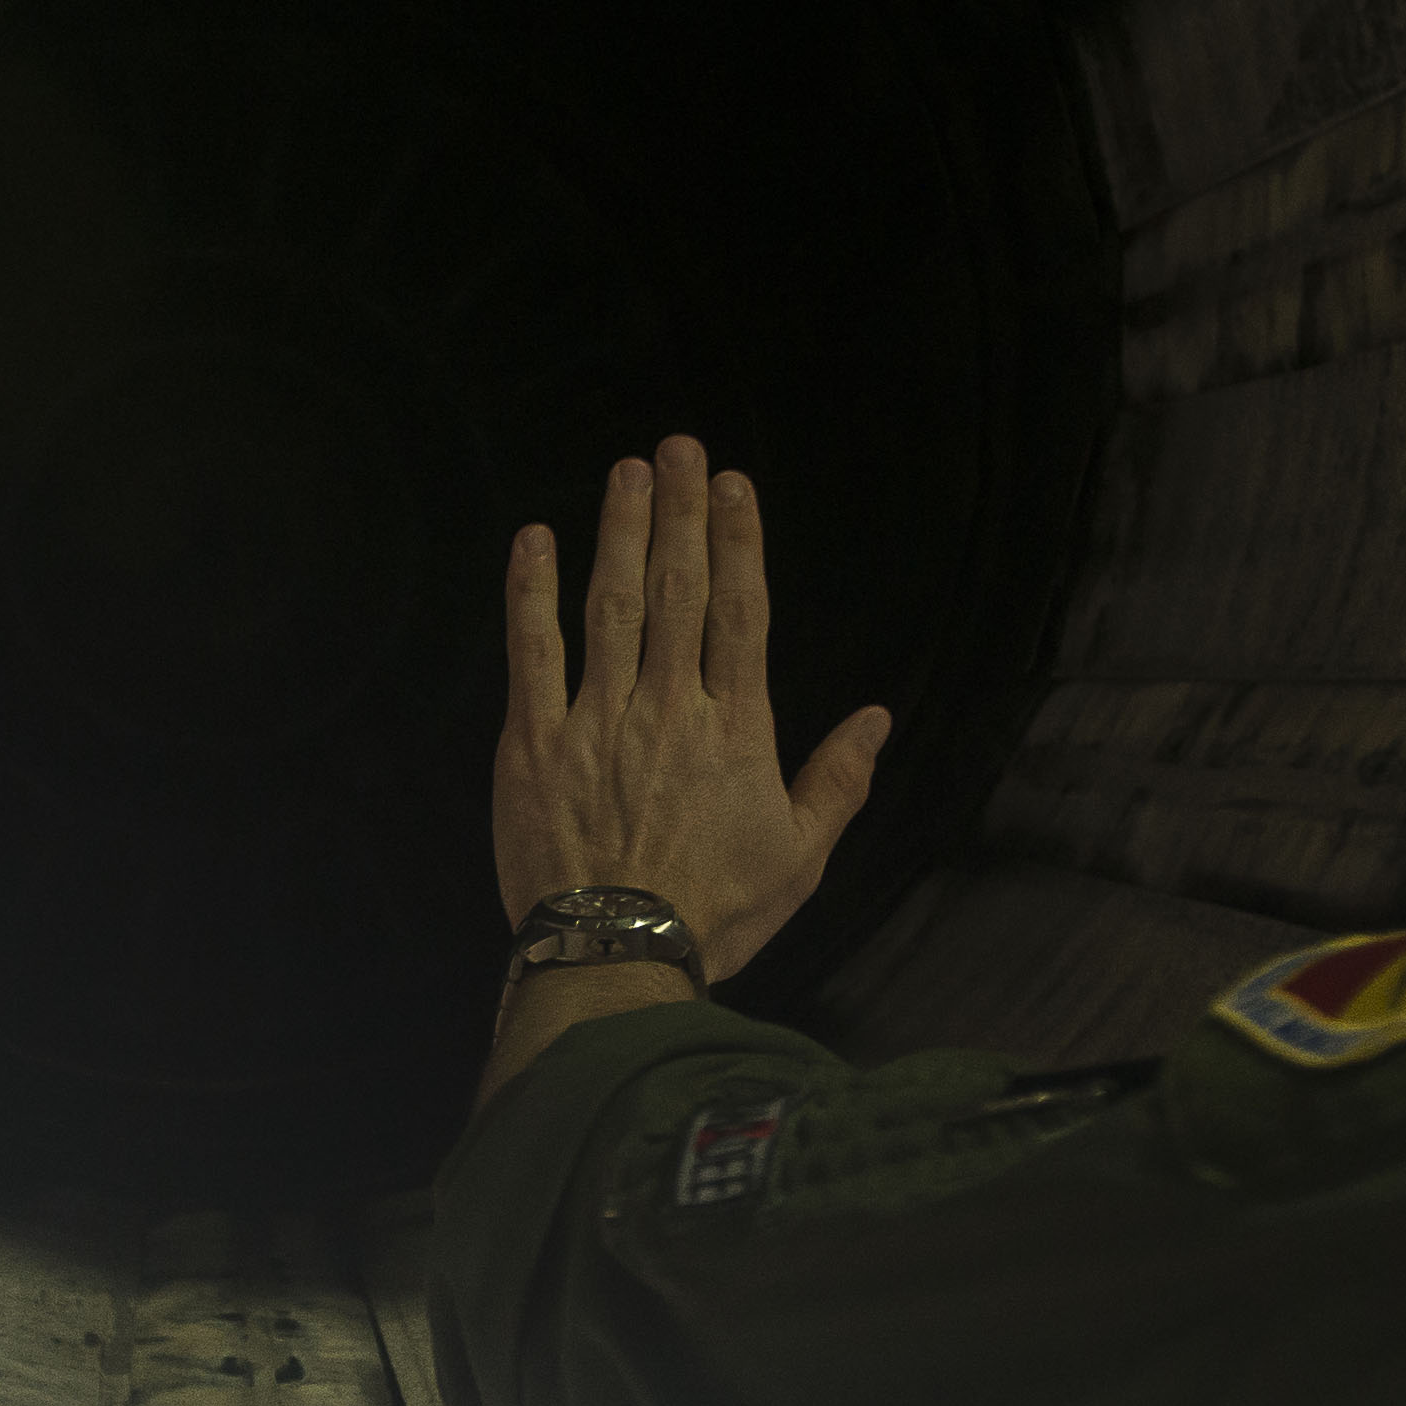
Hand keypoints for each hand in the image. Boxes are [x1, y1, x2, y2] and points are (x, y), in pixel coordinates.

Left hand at [494, 437, 895, 982]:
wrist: (616, 958)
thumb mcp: (799, 857)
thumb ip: (837, 782)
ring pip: (611, 605)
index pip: (740, 613)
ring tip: (628, 471)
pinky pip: (531, 652)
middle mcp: (669, 708)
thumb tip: (876, 717)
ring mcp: (596, 721)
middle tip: (680, 447)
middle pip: (678, 590)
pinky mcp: (532, 743)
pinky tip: (533, 539)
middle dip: (681, 512)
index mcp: (735, 730)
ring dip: (619, 532)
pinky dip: (529, 593)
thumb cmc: (714, 913)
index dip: (738, 543)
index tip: (735, 486)